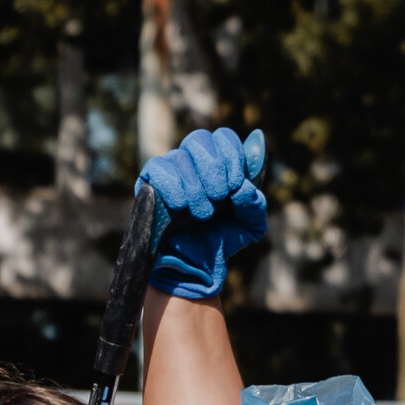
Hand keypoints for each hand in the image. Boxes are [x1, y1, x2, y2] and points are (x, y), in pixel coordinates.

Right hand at [137, 127, 267, 300]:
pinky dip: (173, 185)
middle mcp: (194, 162)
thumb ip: (255, 201)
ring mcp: (170, 170)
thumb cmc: (221, 240)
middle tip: (220, 196)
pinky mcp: (149, 183)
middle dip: (214, 167)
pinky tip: (181, 205)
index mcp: (220, 165)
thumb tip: (248, 178)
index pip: (224, 138)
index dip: (232, 156)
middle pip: (200, 139)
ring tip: (202, 214)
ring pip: (180, 157)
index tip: (235, 185)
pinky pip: (157, 168)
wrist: (194, 266)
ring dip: (196, 187)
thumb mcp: (250, 224)